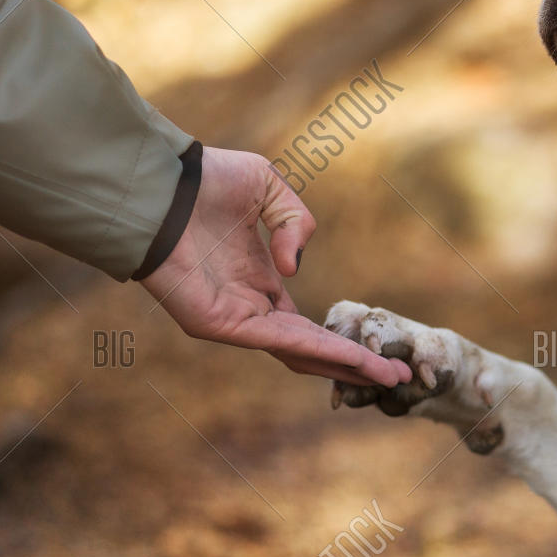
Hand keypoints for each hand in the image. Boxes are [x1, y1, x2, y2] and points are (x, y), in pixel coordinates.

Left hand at [140, 147, 409, 386]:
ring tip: (387, 375)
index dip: (343, 338)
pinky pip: (279, 341)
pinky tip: (351, 358)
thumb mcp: (269, 189)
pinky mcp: (220, 324)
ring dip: (345, 364)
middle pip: (309, 348)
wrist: (159, 183)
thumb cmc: (205, 180)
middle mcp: (248, 305)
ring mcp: (234, 318)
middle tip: (397, 375)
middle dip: (354, 363)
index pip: (305, 323)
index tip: (381, 348)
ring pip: (300, 351)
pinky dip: (318, 350)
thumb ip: (295, 224)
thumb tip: (292, 270)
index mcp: (258, 279)